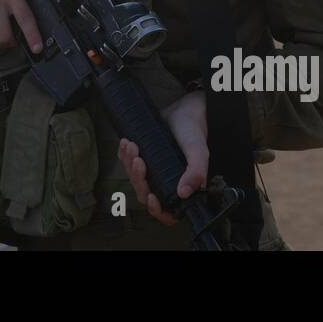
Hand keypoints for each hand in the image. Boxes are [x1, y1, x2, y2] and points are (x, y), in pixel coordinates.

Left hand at [117, 88, 207, 226]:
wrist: (185, 109)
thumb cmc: (194, 131)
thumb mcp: (198, 151)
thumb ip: (196, 172)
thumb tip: (183, 193)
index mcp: (181, 186)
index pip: (168, 212)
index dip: (158, 210)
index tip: (151, 196)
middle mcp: (166, 181)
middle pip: (145, 193)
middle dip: (138, 178)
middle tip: (139, 159)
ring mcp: (153, 170)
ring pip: (134, 179)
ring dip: (129, 164)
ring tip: (132, 145)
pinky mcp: (143, 156)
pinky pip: (128, 163)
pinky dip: (124, 155)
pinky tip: (126, 143)